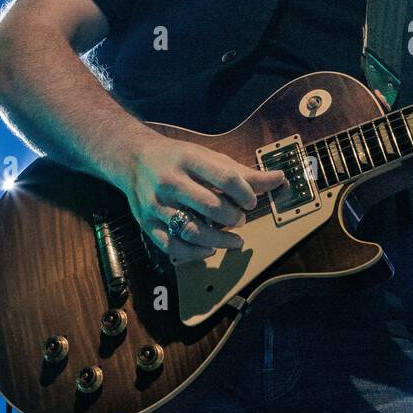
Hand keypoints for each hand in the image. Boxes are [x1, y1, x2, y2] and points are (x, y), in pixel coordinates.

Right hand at [115, 136, 285, 263]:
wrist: (133, 159)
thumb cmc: (179, 159)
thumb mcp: (210, 158)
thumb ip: (244, 173)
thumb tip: (279, 179)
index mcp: (189, 160)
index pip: (226, 178)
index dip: (246, 193)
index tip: (251, 201)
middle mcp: (170, 181)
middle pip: (210, 206)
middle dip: (233, 217)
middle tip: (241, 219)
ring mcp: (156, 204)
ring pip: (191, 230)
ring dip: (219, 240)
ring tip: (235, 241)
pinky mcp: (147, 223)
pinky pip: (171, 246)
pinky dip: (194, 253)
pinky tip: (210, 250)